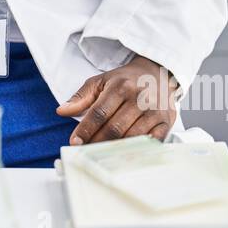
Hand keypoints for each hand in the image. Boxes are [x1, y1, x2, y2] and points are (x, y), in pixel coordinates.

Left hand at [55, 55, 179, 144]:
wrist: (158, 73)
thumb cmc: (126, 80)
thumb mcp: (101, 81)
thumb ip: (81, 97)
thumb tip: (62, 111)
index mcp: (120, 86)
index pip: (98, 113)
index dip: (85, 130)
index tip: (75, 142)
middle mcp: (139, 98)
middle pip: (114, 128)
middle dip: (97, 143)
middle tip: (85, 151)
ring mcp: (154, 111)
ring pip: (131, 138)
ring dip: (114, 150)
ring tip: (101, 155)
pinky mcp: (166, 121)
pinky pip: (151, 142)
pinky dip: (137, 151)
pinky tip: (125, 155)